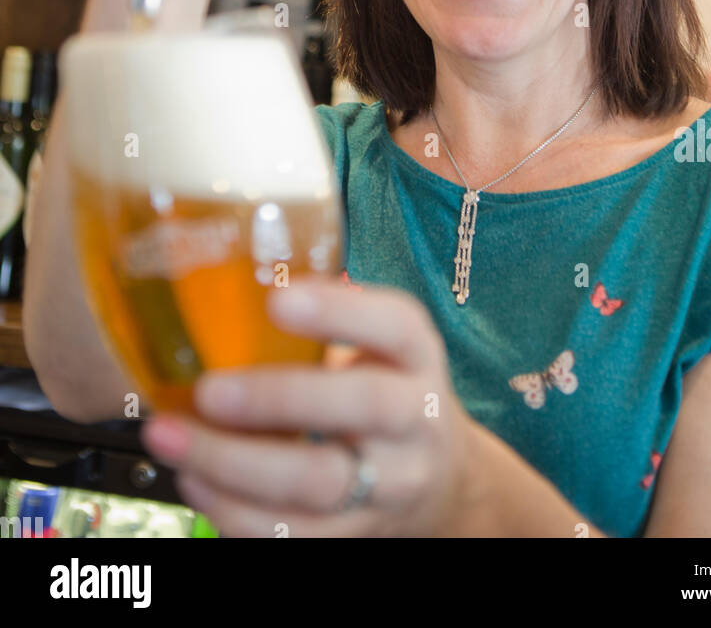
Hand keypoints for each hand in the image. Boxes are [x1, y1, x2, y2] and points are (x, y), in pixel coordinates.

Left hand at [139, 278, 476, 537]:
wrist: (440, 481)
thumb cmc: (383, 388)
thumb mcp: (377, 344)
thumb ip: (324, 315)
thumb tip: (216, 268)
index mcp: (416, 354)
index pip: (395, 326)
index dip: (339, 312)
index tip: (277, 301)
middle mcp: (416, 419)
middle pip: (361, 408)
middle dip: (278, 398)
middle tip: (207, 389)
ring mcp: (391, 486)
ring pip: (318, 485)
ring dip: (234, 465)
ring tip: (171, 437)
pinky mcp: (357, 539)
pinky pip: (294, 537)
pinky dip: (233, 512)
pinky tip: (194, 480)